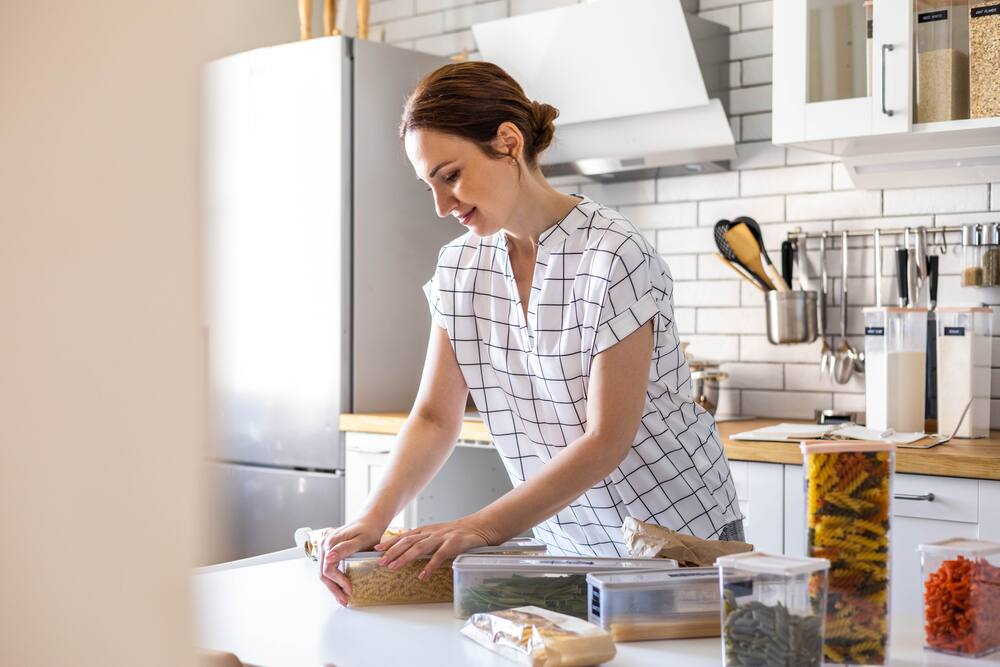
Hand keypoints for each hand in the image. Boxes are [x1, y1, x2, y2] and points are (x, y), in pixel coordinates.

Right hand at [318, 516, 386, 604]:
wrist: (369, 521)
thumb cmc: (368, 530)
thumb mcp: (360, 540)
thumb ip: (345, 549)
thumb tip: (328, 559)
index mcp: (330, 543)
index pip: (328, 569)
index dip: (338, 582)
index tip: (350, 590)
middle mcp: (324, 545)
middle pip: (323, 573)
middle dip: (334, 589)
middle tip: (345, 601)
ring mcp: (325, 548)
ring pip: (323, 573)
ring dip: (332, 587)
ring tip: (343, 598)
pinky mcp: (328, 550)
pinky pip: (327, 568)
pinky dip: (333, 579)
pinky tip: (341, 587)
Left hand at [374, 518, 495, 579]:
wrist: (480, 526)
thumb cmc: (458, 534)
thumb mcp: (437, 534)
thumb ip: (424, 541)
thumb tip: (407, 552)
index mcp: (426, 530)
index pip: (404, 536)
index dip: (390, 542)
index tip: (376, 548)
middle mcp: (431, 533)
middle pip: (408, 541)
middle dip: (392, 551)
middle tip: (380, 561)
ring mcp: (442, 538)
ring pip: (420, 547)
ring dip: (405, 557)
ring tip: (393, 567)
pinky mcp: (454, 544)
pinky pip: (440, 556)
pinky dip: (430, 565)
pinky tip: (423, 575)